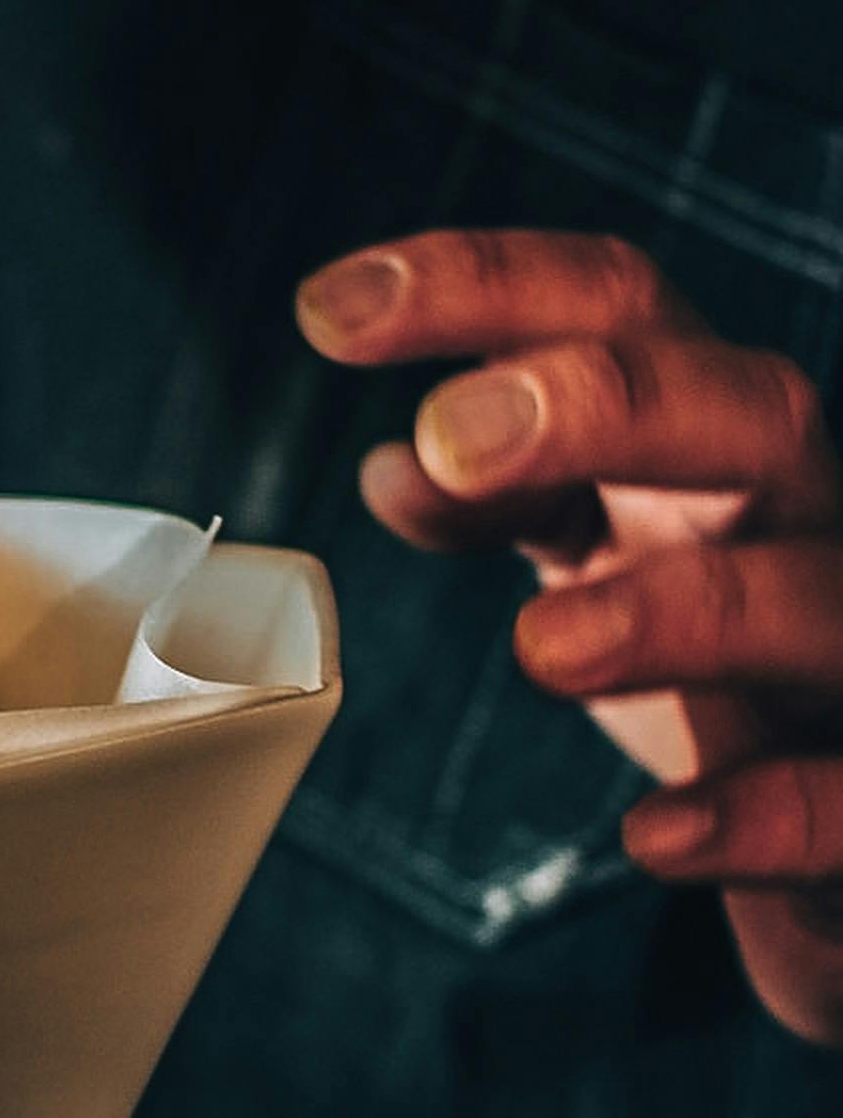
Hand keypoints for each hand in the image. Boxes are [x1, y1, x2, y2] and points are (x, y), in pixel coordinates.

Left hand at [296, 228, 842, 1044]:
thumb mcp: (600, 546)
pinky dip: (762, 814)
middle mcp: (797, 519)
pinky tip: (656, 834)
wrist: (841, 823)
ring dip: (681, 613)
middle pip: (745, 407)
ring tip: (543, 647)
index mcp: (706, 438)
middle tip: (447, 436)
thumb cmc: (712, 646)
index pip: (617, 307)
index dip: (481, 283)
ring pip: (814, 598)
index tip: (326, 308)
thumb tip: (396, 467)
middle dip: (602, 404)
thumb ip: (505, 497)